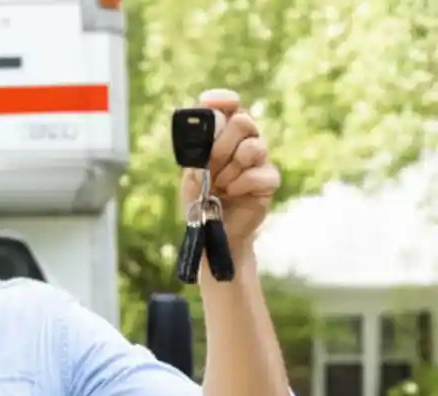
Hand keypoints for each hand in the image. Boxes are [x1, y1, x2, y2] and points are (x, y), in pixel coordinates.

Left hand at [179, 88, 280, 255]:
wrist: (213, 229)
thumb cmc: (201, 198)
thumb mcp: (190, 174)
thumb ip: (197, 154)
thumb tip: (206, 136)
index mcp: (225, 135)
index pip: (230, 107)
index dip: (222, 100)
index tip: (208, 101)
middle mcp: (245, 142)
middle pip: (243, 121)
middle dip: (221, 146)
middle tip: (210, 167)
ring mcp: (260, 160)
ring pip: (253, 146)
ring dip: (229, 169)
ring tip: (220, 186)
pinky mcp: (270, 180)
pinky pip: (259, 173)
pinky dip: (240, 184)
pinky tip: (233, 193)